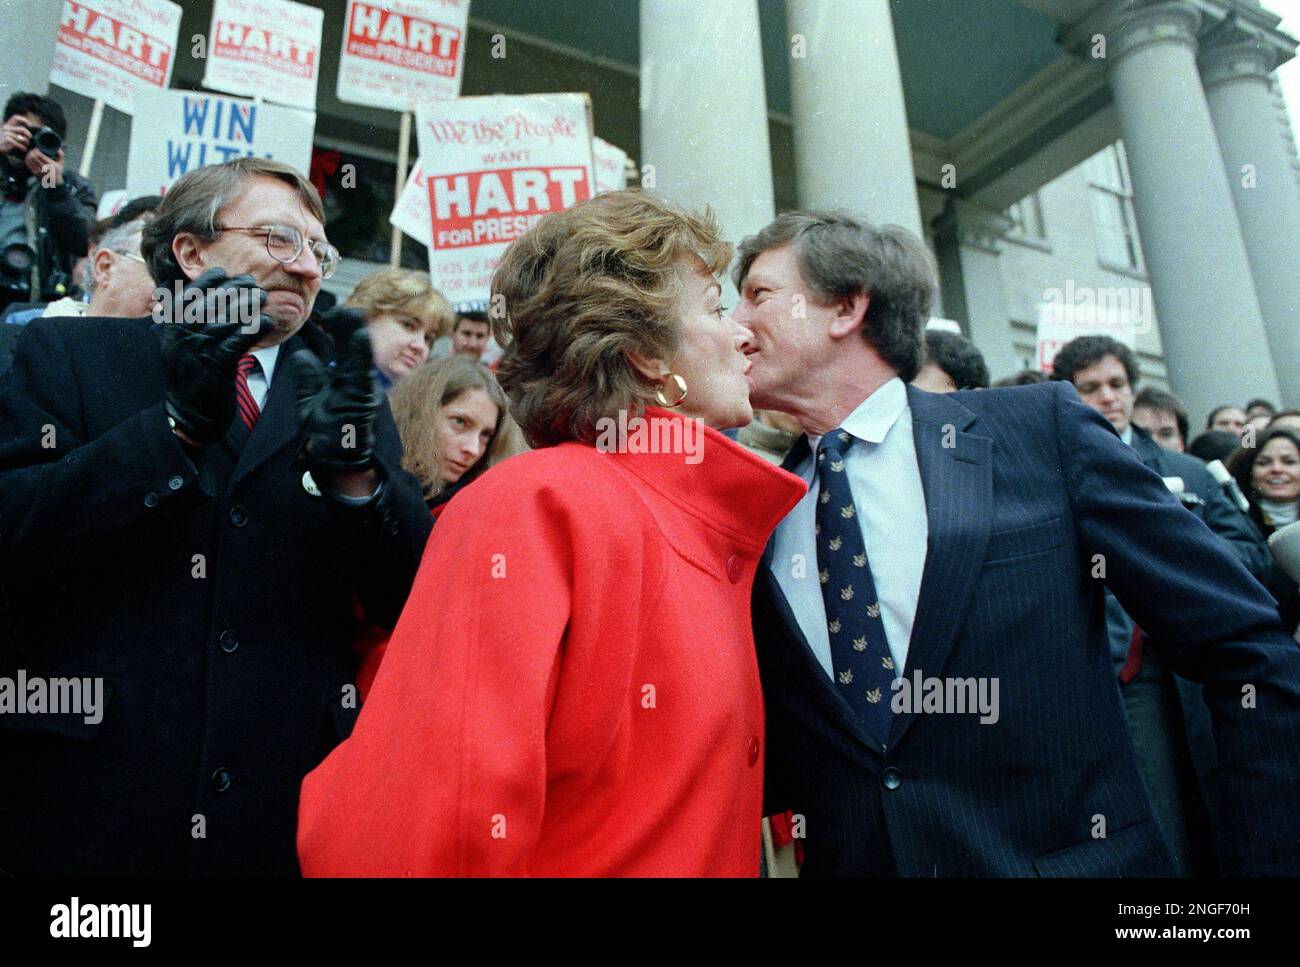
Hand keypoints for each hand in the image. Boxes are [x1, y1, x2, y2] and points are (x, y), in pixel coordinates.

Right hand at [0, 118, 29, 156]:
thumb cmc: (6, 142)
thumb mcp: (11, 135)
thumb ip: (17, 132)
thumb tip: (29, 134)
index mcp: (8, 125)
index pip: (15, 118)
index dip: (23, 120)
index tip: (29, 124)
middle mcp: (6, 128)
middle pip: (22, 129)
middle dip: (28, 134)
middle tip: (30, 138)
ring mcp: (6, 134)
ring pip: (21, 138)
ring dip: (26, 143)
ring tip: (26, 146)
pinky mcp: (6, 140)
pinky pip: (18, 143)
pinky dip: (22, 147)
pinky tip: (23, 149)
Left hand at [26, 146, 62, 186]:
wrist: (55, 184)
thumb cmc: (58, 171)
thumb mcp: (61, 164)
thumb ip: (60, 155)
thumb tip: (58, 148)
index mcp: (52, 165)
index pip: (40, 155)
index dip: (36, 150)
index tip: (37, 148)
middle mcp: (45, 169)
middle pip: (33, 157)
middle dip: (32, 152)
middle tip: (33, 150)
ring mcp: (39, 172)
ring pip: (30, 160)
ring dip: (29, 155)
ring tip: (31, 153)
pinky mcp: (35, 173)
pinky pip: (28, 164)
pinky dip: (27, 159)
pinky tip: (29, 157)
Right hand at [159, 268, 270, 444]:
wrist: (190, 415)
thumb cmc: (191, 376)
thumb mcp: (177, 346)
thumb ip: (180, 321)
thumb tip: (181, 293)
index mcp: (170, 331)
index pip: (186, 297)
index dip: (206, 282)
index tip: (224, 273)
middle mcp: (180, 339)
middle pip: (208, 304)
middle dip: (232, 289)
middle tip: (252, 282)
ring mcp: (197, 353)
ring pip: (223, 321)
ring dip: (246, 305)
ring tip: (263, 296)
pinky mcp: (215, 369)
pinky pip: (235, 343)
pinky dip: (252, 330)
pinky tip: (266, 321)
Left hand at [292, 327, 380, 474]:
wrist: (336, 460)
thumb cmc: (327, 433)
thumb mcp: (310, 400)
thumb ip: (308, 377)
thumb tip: (302, 355)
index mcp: (345, 379)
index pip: (341, 347)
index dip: (336, 329)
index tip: (325, 315)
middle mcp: (357, 380)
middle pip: (353, 346)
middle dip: (347, 324)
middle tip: (336, 308)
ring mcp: (363, 388)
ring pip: (361, 354)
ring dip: (355, 332)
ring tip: (349, 313)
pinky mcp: (364, 397)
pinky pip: (363, 372)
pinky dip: (361, 353)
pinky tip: (359, 336)